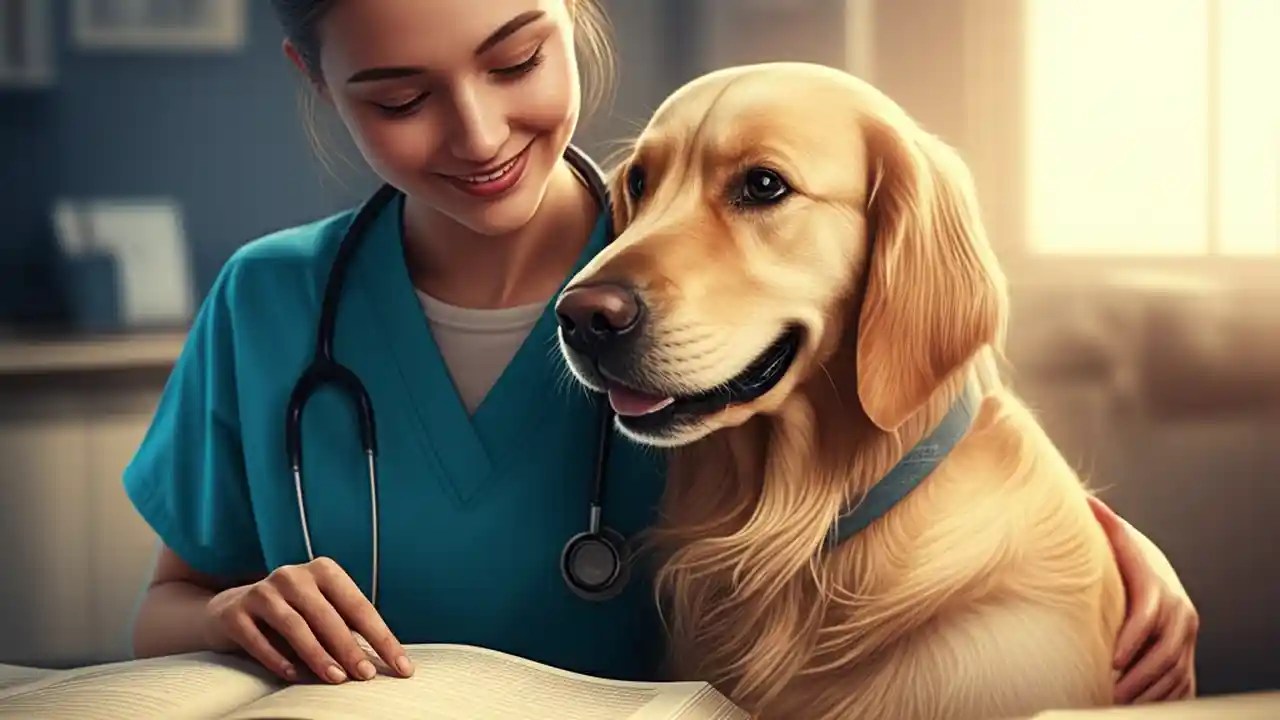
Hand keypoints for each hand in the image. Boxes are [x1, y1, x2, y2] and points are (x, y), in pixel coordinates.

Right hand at [203, 556, 412, 683]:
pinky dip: (277, 659)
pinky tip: (294, 676)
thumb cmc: (292, 614)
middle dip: (350, 647)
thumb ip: (346, 627)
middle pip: (328, 616)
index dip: (382, 637)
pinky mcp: (236, 612)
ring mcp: (262, 591)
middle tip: (366, 675)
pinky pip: (258, 639)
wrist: (231, 609)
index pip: (359, 606)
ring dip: (318, 654)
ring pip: (295, 625)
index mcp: (324, 571)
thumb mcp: (321, 611)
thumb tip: (381, 661)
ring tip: (336, 678)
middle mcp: (293, 575)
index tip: (401, 666)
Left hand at [1087, 496, 1198, 703]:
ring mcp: (1185, 640)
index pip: (1148, 617)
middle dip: (1136, 677)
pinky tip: (1133, 704)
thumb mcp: (1117, 544)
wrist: (1156, 578)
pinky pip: (1178, 686)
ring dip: (1144, 692)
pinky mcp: (1187, 660)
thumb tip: (1084, 498)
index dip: (1131, 639)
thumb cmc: (1124, 563)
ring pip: (1171, 674)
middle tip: (1109, 691)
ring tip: (1114, 700)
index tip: (1112, 658)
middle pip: (1162, 654)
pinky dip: (1157, 699)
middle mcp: (1179, 615)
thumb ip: (1104, 526)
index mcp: (1158, 589)